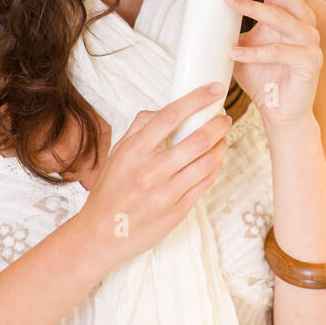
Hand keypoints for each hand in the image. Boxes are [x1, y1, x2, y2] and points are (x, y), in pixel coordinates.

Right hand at [76, 83, 232, 270]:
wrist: (100, 235)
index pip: (171, 116)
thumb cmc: (110, 192)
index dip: (197, 99)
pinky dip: (215, 167)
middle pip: (198, 139)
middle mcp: (151, 171)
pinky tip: (215, 159)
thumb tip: (166, 108)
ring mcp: (166, 192)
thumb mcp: (117, 154)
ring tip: (222, 138)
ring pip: (208, 161)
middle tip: (224, 118)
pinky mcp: (178, 210)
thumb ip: (141, 128)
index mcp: (134, 151)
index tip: (214, 89)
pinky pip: (206, 182)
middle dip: (219, 124)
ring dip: (222, 145)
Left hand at [224, 0, 321, 129]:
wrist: (281, 114)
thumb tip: (199, 7)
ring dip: (254, 8)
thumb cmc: (262, 77)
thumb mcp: (242, 45)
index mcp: (290, 12)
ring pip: (282, 18)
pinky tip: (234, 52)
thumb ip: (232, 26)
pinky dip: (255, 53)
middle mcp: (304, 21)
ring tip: (228, 0)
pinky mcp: (310, 61)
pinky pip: (279, 52)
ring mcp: (310, 41)